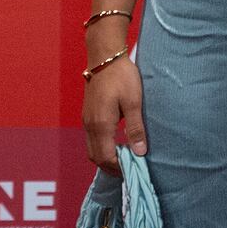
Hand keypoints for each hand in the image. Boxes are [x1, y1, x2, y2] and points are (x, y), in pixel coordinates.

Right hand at [82, 57, 146, 174]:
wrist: (105, 56)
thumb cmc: (121, 76)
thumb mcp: (133, 102)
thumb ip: (135, 128)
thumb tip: (140, 152)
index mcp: (101, 125)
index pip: (106, 158)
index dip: (119, 168)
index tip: (135, 170)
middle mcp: (90, 126)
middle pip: (96, 158)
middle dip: (111, 167)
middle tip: (130, 168)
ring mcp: (86, 120)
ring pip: (92, 150)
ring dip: (106, 158)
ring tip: (125, 158)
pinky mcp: (88, 115)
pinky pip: (91, 140)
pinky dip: (102, 148)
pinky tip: (116, 144)